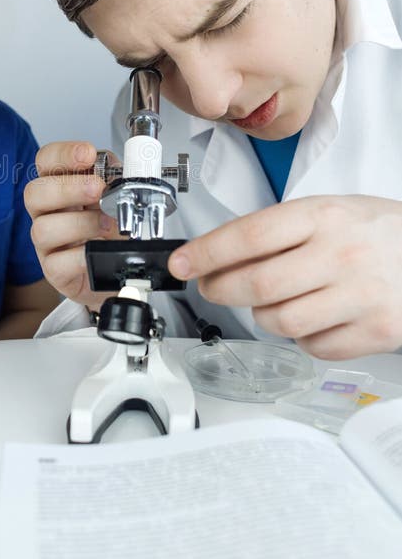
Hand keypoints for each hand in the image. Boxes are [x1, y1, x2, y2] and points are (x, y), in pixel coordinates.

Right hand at [24, 141, 121, 308]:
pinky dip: (79, 256)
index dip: (63, 154)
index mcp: (60, 187)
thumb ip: (115, 180)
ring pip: (42, 228)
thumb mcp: (115, 198)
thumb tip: (120, 169)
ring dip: (79, 223)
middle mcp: (47, 213)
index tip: (87, 153)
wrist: (116, 271)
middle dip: (67, 187)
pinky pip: (55, 264)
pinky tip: (96, 251)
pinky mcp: (54, 270)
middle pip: (34, 193)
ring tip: (107, 224)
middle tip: (97, 189)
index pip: (47, 161)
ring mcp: (47, 243)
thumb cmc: (110, 231)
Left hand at [168, 195, 401, 358]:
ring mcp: (361, 296)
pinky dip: (300, 336)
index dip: (207, 252)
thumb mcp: (327, 212)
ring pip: (280, 322)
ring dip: (261, 315)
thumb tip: (216, 255)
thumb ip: (277, 231)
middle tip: (211, 287)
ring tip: (270, 301)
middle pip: (258, 285)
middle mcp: (342, 254)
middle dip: (220, 289)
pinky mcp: (376, 331)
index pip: (250, 235)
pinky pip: (313, 346)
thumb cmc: (374, 231)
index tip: (182, 263)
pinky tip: (309, 317)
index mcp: (324, 216)